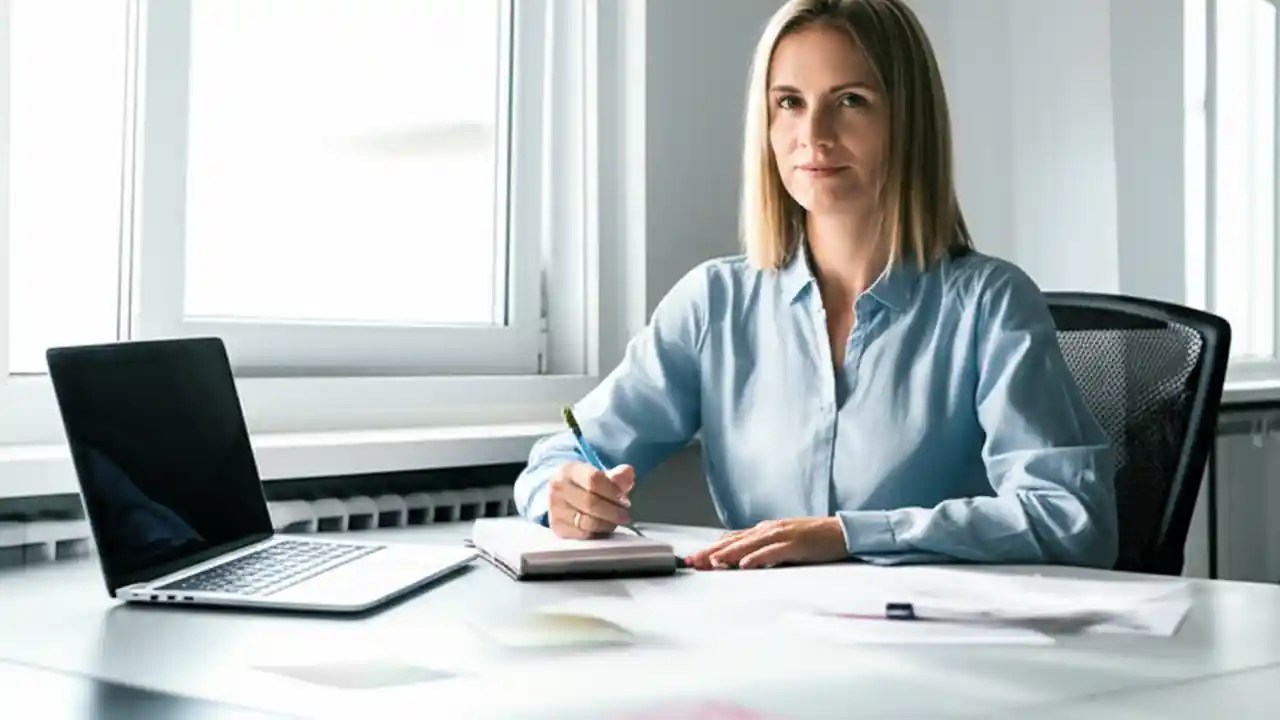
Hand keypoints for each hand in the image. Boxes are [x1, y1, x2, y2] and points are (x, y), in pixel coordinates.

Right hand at [548, 462, 635, 538]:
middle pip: (590, 503)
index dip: (612, 491)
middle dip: (613, 511)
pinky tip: (605, 528)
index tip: (625, 500)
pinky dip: (598, 533)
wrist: (560, 495)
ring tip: (616, 521)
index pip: (593, 480)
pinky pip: (583, 535)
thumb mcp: (598, 474)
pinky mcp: (558, 528)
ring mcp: (555, 510)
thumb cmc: (583, 484)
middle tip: (625, 515)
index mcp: (569, 470)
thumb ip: (616, 475)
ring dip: (607, 524)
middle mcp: (558, 489)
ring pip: (587, 521)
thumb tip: (628, 473)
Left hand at [684, 517, 846, 569]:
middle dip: (711, 552)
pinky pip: (772, 552)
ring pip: (749, 545)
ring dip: (729, 554)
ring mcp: (782, 535)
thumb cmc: (814, 539)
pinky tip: (744, 565)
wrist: (842, 532)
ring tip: (711, 563)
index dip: (711, 549)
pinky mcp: (795, 544)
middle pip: (735, 541)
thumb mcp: (783, 542)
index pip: (732, 539)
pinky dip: (757, 558)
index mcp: (765, 530)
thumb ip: (763, 548)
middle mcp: (769, 529)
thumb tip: (740, 559)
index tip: (693, 560)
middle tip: (692, 562)